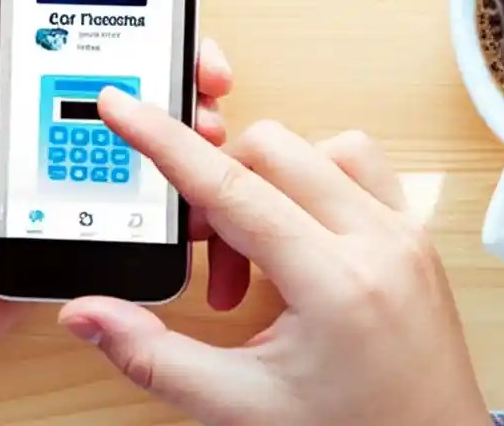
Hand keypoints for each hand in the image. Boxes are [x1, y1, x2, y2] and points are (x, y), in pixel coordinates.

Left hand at [0, 0, 232, 423]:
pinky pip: (132, 188)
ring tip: (207, 123)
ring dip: (181, 115)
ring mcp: (53, 163)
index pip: (56, 5)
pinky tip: (197, 183)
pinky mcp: (73, 215)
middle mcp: (24, 112)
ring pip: (135, 122)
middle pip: (116, 61)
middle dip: (173, 50)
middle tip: (205, 64)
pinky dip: (171, 181)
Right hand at [59, 90, 489, 425]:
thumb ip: (152, 355)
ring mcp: (404, 233)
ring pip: (316, 148)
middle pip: (270, 152)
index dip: (165, 142)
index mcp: (335, 282)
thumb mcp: (240, 406)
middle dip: (217, 191)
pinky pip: (358, 167)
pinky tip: (297, 237)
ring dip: (267, 184)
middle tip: (207, 259)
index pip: (231, 187)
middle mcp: (378, 242)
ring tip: (257, 255)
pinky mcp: (415, 234)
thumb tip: (88, 315)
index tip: (123, 108)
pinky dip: (312, 185)